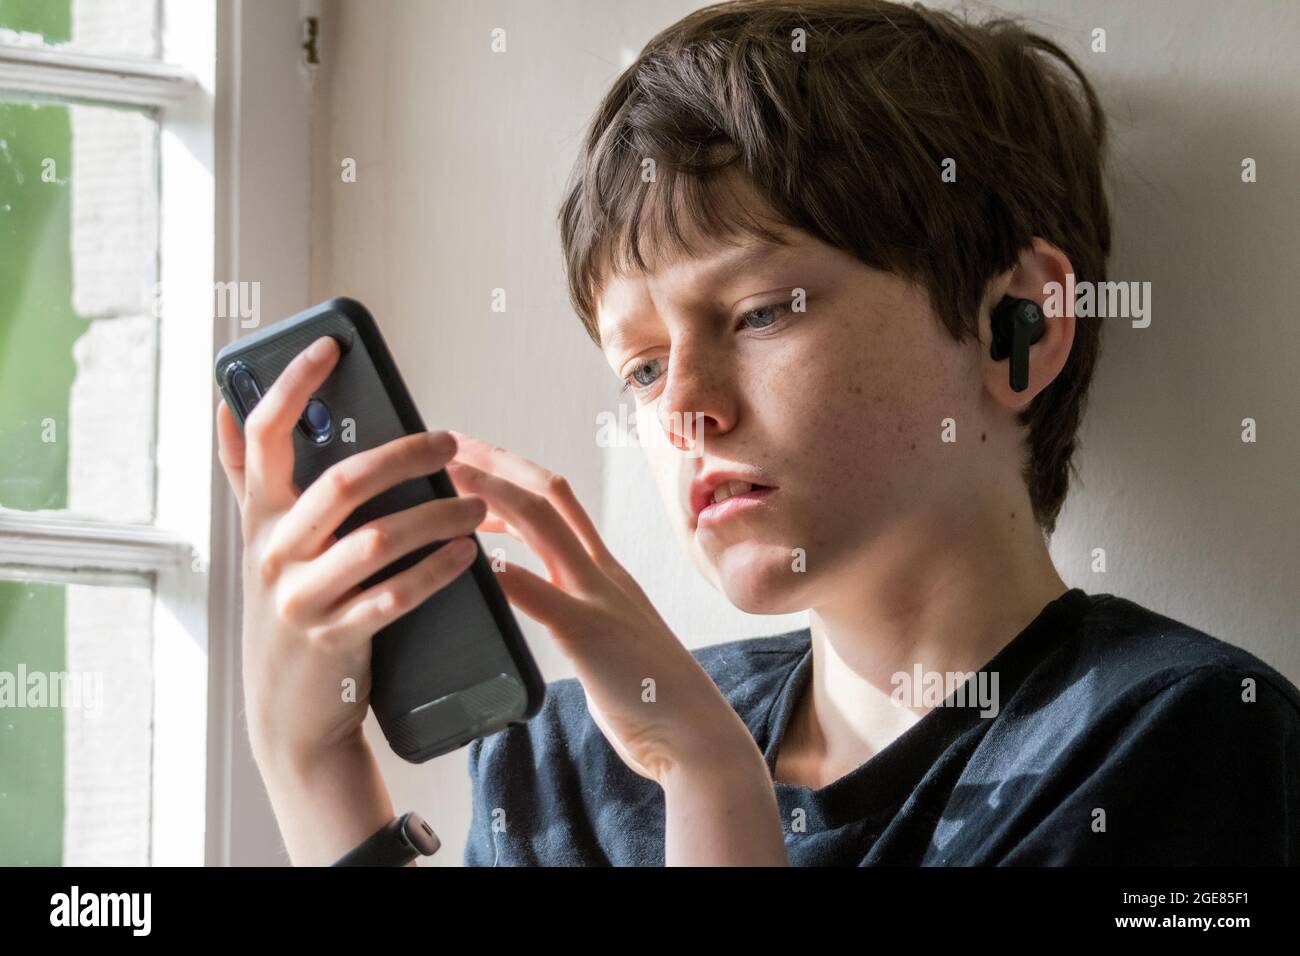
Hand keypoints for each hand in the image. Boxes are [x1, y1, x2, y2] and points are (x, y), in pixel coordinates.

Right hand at [215, 336, 487, 777]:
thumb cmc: (293, 610)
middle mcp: (272, 553)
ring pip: (376, 540)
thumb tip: (229, 408)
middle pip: (341, 483)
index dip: (293, 386)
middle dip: (404, 454)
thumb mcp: (265, 546)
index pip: (264, 436)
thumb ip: (254, 483)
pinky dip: (437, 572)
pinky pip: (394, 596)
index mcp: (260, 519)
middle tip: (448, 440)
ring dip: (437, 515)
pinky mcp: (334, 639)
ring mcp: (300, 599)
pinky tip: (470, 556)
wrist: (288, 715)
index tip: (330, 346)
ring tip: (477, 503)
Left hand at [444, 431, 762, 784]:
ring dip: (487, 495)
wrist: (695, 734)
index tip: (471, 460)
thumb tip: (536, 605)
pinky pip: (534, 592)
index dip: (512, 472)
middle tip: (443, 448)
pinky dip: (496, 571)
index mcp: (606, 572)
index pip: (557, 501)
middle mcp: (602, 573)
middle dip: (493, 463)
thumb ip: (576, 612)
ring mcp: (597, 598)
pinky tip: (462, 559)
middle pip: (546, 493)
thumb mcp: (611, 637)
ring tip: (442, 482)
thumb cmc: (651, 697)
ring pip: (540, 523)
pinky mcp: (587, 634)